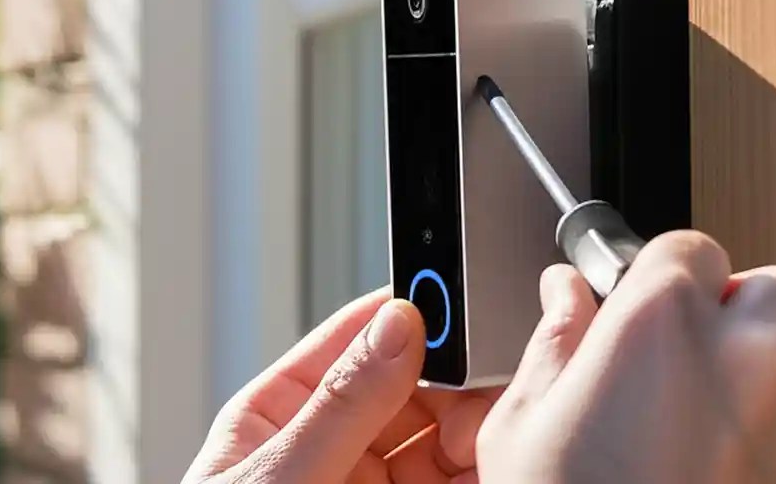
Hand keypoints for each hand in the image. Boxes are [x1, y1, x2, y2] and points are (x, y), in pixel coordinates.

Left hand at [183, 288, 495, 483]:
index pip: (354, 340)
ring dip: (477, 427)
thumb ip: (342, 403)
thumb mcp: (278, 474)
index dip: (410, 318)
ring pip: (443, 439)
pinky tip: (496, 463)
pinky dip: (483, 468)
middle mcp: (328, 447)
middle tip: (491, 385)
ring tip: (497, 431)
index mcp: (278, 413)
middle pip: (413, 389)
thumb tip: (398, 322)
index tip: (459, 308)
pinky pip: (454, 482)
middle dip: (457, 382)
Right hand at [476, 231, 775, 482]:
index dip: (661, 279)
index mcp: (664, 323)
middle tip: (682, 365)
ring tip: (693, 447)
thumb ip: (553, 343)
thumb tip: (563, 299)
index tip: (644, 309)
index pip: (688, 247)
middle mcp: (748, 357)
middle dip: (733, 316)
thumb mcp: (525, 429)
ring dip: (757, 387)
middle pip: (768, 291)